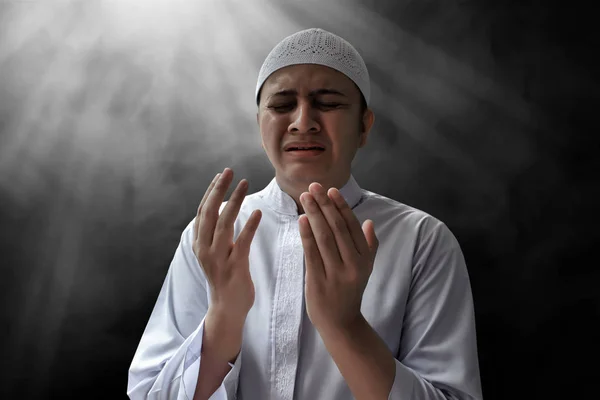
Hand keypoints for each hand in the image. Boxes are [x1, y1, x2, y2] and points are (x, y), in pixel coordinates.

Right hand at [193, 168, 261, 321]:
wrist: (227, 309)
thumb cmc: (225, 278)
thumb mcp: (214, 254)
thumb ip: (215, 234)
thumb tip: (222, 210)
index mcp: (199, 244)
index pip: (203, 211)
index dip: (210, 191)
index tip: (221, 174)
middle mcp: (205, 249)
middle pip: (210, 212)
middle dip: (219, 189)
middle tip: (230, 171)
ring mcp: (219, 258)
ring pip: (224, 223)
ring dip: (235, 201)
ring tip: (244, 184)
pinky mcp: (234, 267)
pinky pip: (241, 242)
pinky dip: (249, 226)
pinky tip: (257, 212)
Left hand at [299, 183, 378, 333]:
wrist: (341, 323)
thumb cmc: (350, 291)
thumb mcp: (366, 269)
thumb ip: (369, 246)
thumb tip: (369, 222)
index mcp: (364, 259)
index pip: (352, 226)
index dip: (341, 206)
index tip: (331, 190)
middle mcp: (353, 265)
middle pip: (337, 228)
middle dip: (325, 205)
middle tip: (313, 187)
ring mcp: (336, 274)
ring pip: (324, 238)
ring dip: (314, 214)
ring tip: (305, 197)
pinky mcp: (319, 281)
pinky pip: (312, 253)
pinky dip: (307, 234)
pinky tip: (302, 219)